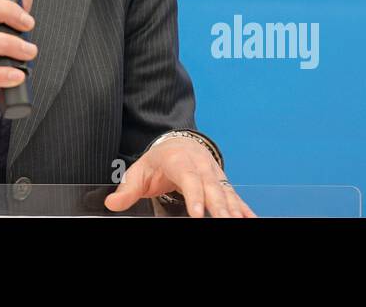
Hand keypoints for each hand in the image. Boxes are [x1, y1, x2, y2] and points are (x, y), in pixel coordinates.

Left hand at [104, 138, 257, 216]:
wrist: (179, 142)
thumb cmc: (158, 160)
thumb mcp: (139, 171)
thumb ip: (127, 189)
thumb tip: (112, 203)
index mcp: (179, 160)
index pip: (188, 178)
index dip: (194, 196)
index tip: (198, 214)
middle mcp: (200, 166)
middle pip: (212, 187)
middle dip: (219, 207)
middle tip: (224, 223)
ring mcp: (214, 173)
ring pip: (226, 192)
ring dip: (234, 209)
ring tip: (239, 223)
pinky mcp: (222, 182)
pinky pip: (235, 197)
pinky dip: (244, 209)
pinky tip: (252, 220)